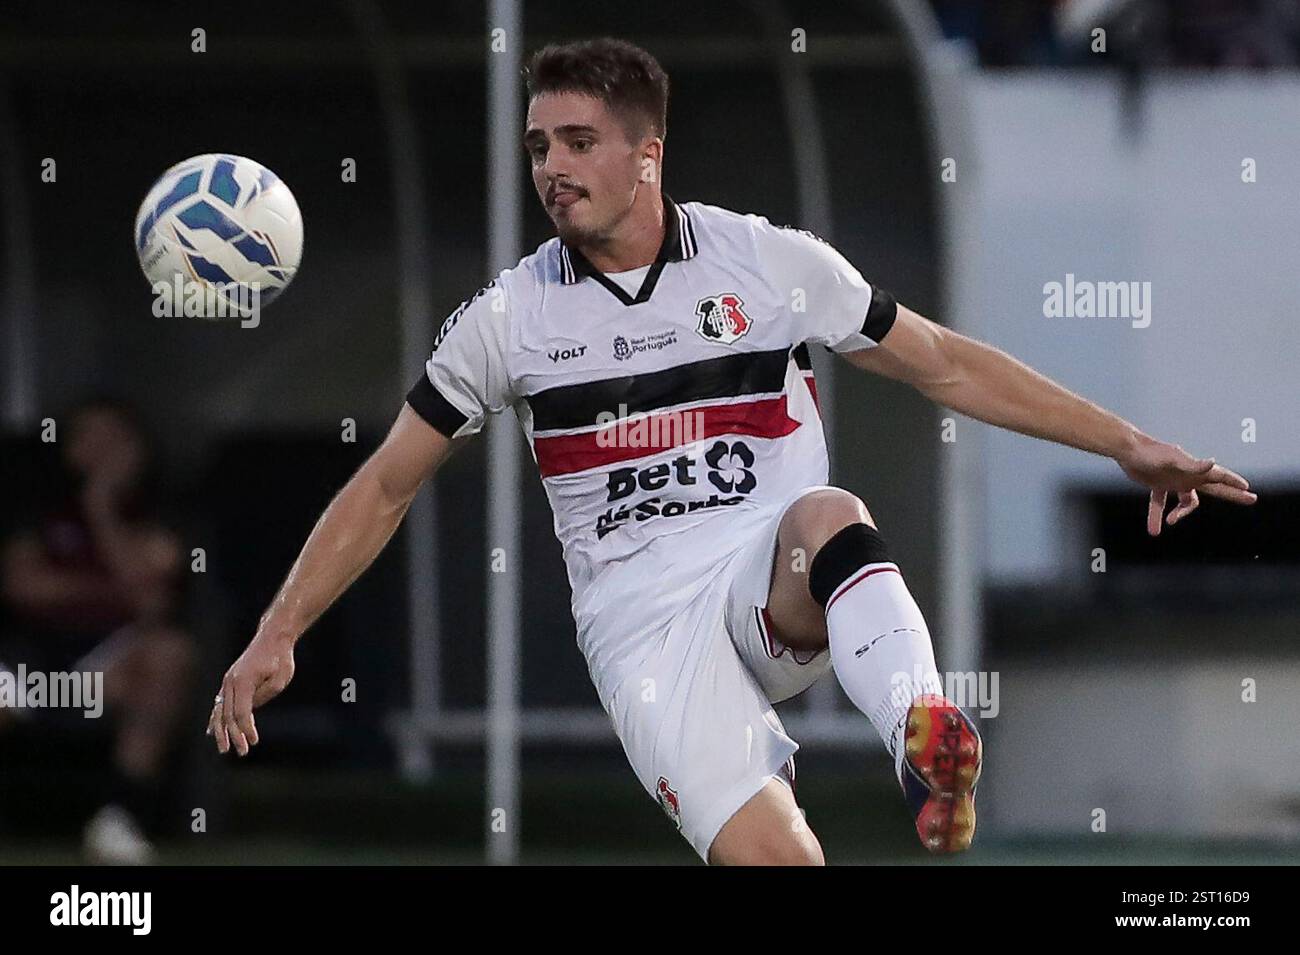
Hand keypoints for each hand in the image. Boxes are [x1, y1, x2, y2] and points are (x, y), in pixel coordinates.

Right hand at [206, 631, 295, 755]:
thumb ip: (263, 696)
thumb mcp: (279, 680)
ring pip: (220, 711)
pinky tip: (211, 731)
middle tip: (242, 752)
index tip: (254, 742)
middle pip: (228, 715)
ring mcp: (228, 681)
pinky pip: (219, 704)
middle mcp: (231, 682)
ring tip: (223, 748)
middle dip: (234, 736)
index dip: (246, 729)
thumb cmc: (280, 659)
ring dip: (221, 732)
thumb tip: (250, 710)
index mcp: (243, 682)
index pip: (241, 713)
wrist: (273, 638)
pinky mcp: (229, 681)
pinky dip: (215, 719)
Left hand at [1115, 433, 1256, 536]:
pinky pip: (1160, 503)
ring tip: (1170, 522)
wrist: (1127, 450)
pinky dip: (1157, 516)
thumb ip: (1193, 464)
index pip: (1220, 475)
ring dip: (1180, 513)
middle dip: (1232, 494)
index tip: (1248, 488)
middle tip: (1251, 499)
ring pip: (1185, 501)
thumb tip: (1213, 462)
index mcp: (1194, 468)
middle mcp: (1187, 475)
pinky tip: (1154, 530)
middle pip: (1214, 487)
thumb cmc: (1151, 453)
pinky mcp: (1157, 484)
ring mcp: (1173, 480)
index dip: (1234, 482)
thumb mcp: (1173, 460)